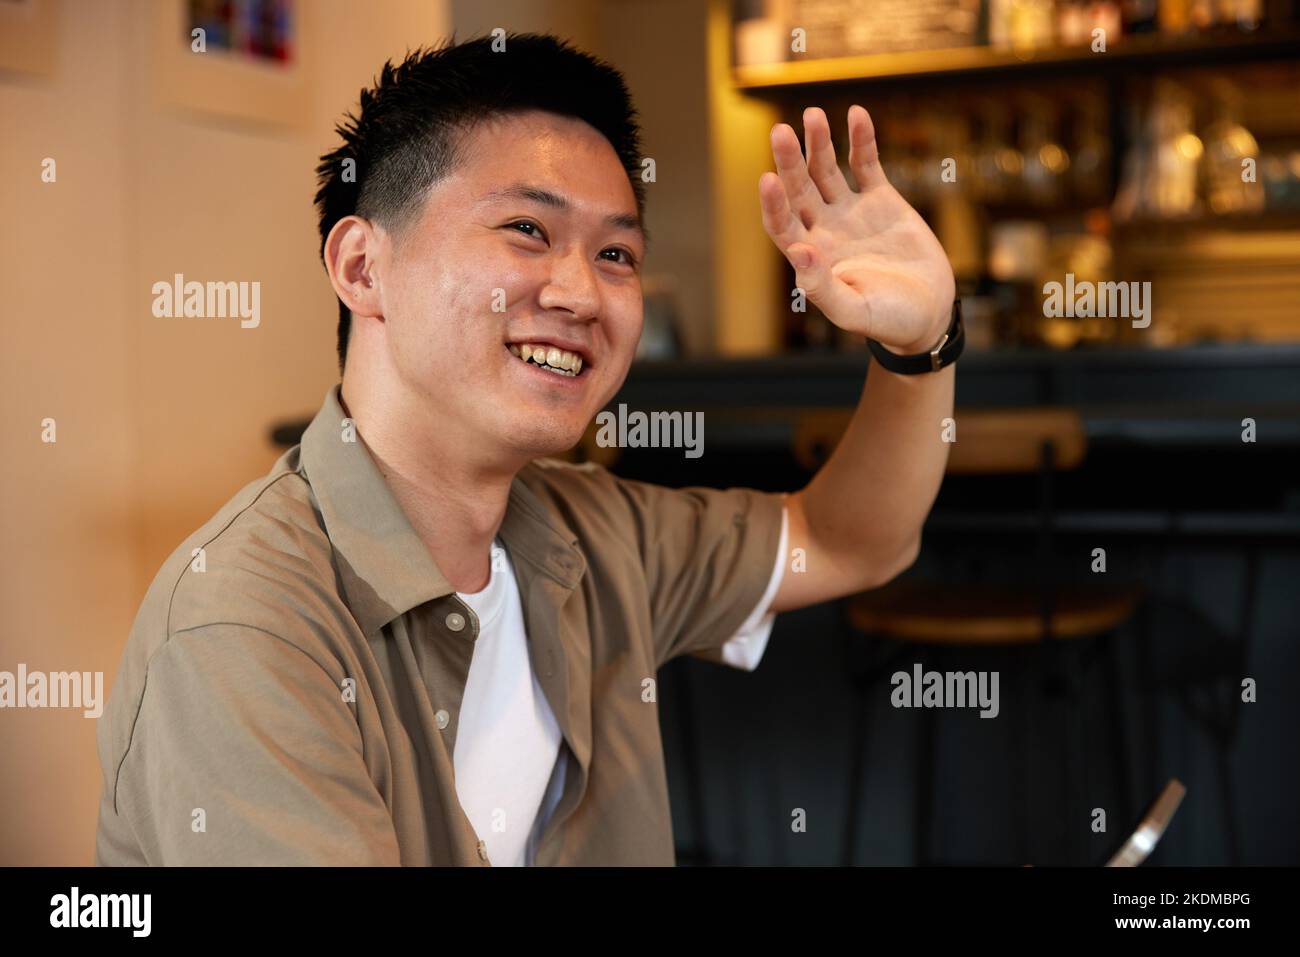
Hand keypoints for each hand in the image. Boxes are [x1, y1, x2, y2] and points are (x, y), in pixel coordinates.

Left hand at [759, 106, 955, 353]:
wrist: (927, 312)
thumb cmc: (887, 321)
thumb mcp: (855, 312)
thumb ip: (823, 288)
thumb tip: (799, 253)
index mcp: (810, 257)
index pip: (781, 224)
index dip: (773, 204)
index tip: (768, 179)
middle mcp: (823, 229)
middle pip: (798, 189)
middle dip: (789, 161)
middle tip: (780, 131)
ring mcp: (849, 211)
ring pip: (827, 170)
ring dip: (819, 143)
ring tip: (813, 115)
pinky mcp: (880, 199)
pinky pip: (866, 163)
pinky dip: (861, 140)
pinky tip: (856, 114)